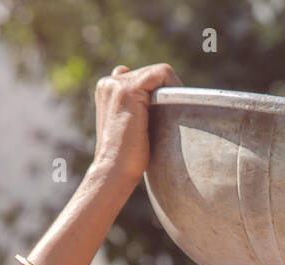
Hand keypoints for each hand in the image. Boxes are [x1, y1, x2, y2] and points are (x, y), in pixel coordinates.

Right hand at [92, 62, 182, 183]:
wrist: (114, 171)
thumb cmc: (126, 157)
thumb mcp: (130, 127)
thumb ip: (136, 108)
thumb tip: (152, 102)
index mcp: (107, 90)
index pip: (142, 78)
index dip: (159, 92)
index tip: (169, 112)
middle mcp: (109, 83)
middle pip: (152, 74)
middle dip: (167, 92)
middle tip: (176, 115)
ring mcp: (117, 84)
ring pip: (159, 73)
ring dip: (172, 91)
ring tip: (175, 114)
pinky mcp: (128, 90)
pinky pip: (162, 74)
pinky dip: (174, 87)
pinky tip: (177, 107)